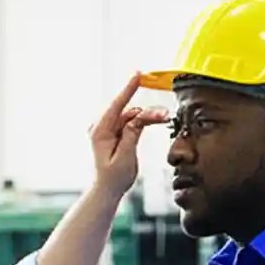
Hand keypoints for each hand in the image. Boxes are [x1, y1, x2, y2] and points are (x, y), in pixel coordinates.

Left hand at [89, 72, 169, 200]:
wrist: (108, 189)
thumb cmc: (113, 177)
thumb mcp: (125, 157)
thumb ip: (131, 135)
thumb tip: (138, 116)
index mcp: (100, 132)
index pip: (116, 105)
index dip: (128, 89)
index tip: (137, 75)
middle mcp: (102, 127)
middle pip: (127, 110)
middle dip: (146, 110)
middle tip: (164, 114)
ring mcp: (108, 129)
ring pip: (131, 116)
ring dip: (146, 117)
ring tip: (163, 118)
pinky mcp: (115, 133)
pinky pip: (130, 122)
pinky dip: (142, 122)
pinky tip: (154, 121)